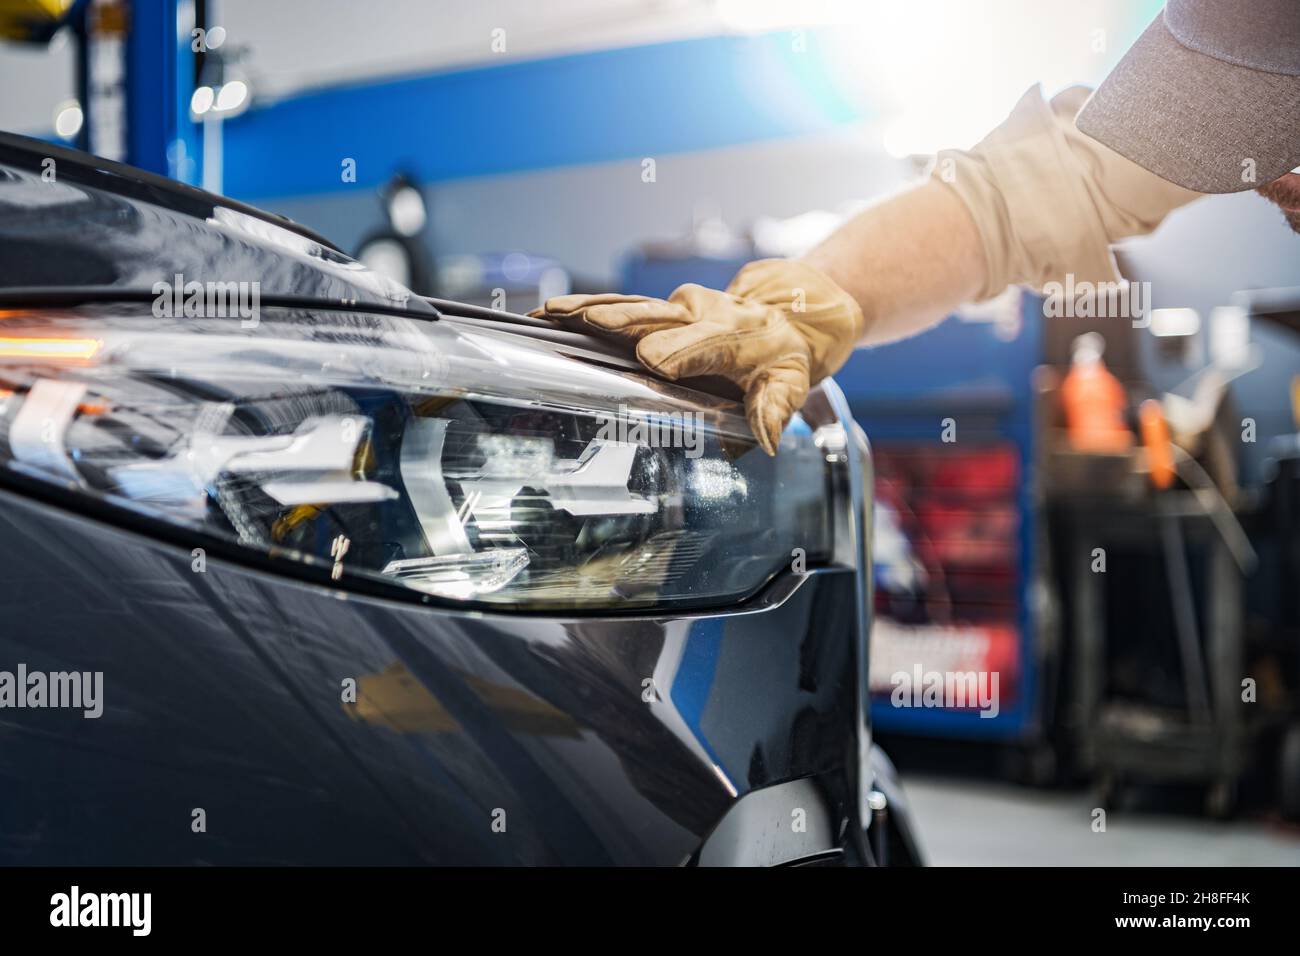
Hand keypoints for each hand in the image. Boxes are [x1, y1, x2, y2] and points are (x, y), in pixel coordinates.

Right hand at [531, 259, 865, 454]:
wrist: (787, 312)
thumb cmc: (782, 358)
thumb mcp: (789, 385)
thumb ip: (774, 410)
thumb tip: (768, 439)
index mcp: (729, 339)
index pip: (700, 345)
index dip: (678, 351)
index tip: (653, 359)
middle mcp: (697, 316)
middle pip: (654, 318)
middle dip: (620, 321)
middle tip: (584, 322)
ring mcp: (673, 309)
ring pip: (628, 307)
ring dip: (587, 309)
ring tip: (548, 313)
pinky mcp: (657, 309)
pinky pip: (618, 305)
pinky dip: (583, 307)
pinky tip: (548, 312)